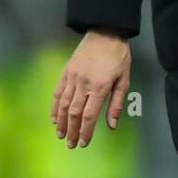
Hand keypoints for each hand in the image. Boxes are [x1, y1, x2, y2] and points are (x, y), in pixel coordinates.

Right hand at [51, 29, 130, 148]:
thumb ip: (116, 104)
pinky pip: (58, 92)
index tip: (83, 143)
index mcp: (100, 87)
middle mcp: (84, 84)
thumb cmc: (118, 57)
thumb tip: (112, 126)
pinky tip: (54, 118)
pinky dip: (54, 107)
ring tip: (60, 135)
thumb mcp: (124, 80)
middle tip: (70, 144)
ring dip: (61, 122)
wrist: (105, 33)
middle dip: (72, 131)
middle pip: (74, 113)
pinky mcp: (66, 72)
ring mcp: (73, 77)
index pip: (90, 115)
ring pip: (63, 104)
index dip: (86, 131)